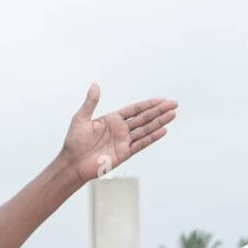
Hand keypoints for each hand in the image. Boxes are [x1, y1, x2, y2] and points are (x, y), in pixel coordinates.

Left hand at [60, 83, 177, 185]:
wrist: (72, 163)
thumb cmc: (74, 141)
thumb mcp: (81, 118)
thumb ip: (90, 103)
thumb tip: (95, 84)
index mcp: (113, 119)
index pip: (135, 109)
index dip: (149, 104)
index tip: (162, 99)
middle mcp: (121, 129)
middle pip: (144, 118)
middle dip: (159, 110)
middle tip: (174, 104)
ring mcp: (123, 141)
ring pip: (145, 130)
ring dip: (159, 122)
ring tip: (173, 114)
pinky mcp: (124, 153)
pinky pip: (140, 144)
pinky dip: (152, 138)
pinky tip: (163, 130)